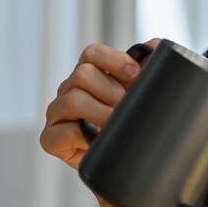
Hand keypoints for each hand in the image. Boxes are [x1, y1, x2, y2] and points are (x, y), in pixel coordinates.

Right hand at [39, 39, 160, 169]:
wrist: (123, 162)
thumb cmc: (130, 124)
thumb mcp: (141, 96)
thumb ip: (150, 68)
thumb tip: (156, 45)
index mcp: (89, 74)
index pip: (92, 54)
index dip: (113, 60)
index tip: (136, 74)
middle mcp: (70, 90)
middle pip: (83, 74)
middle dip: (111, 91)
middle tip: (127, 108)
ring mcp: (58, 113)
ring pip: (73, 99)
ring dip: (100, 113)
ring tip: (116, 125)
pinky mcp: (51, 138)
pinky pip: (61, 131)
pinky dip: (82, 136)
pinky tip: (97, 140)